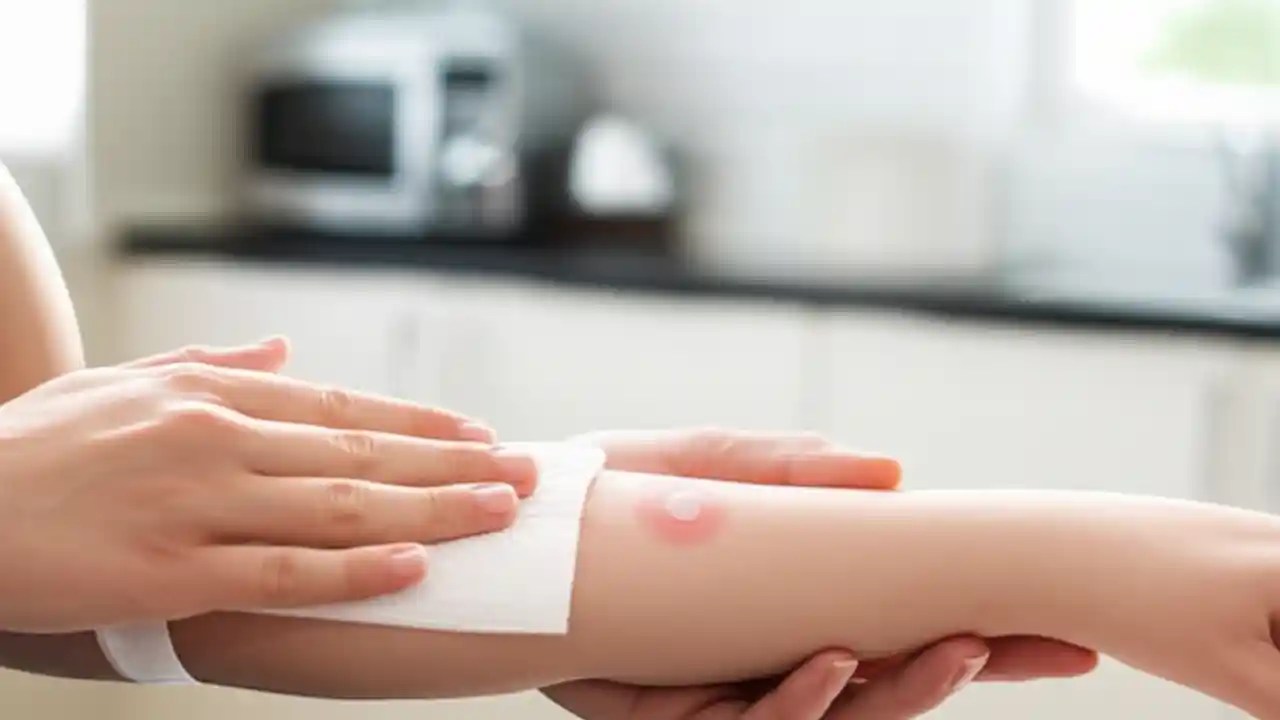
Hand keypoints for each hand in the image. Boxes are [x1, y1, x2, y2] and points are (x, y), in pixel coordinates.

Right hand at [0, 338, 537, 632]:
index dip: (419, 423)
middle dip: (453, 463)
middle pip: (361, 450)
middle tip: (525, 472)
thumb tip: (286, 349)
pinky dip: (354, 569)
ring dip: (431, 508)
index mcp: (210, 391)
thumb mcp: (123, 380)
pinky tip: (414, 566)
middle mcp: (217, 437)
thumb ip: (213, 361)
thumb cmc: (36, 447)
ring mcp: (198, 503)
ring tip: (501, 510)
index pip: (342, 405)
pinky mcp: (172, 570)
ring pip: (339, 504)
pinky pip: (282, 572)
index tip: (480, 434)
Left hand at [545, 428, 1097, 718]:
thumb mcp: (697, 465)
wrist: (504, 530)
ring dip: (898, 694)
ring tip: (954, 651)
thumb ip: (782, 471)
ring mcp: (721, 694)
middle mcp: (766, 661)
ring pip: (832, 719)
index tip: (1062, 629)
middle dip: (965, 676)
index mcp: (791, 609)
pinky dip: (795, 702)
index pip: (906, 632)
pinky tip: (829, 662)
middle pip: (887, 687)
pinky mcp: (664, 717)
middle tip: (1040, 650)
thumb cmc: (605, 498)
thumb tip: (890, 473)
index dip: (984, 639)